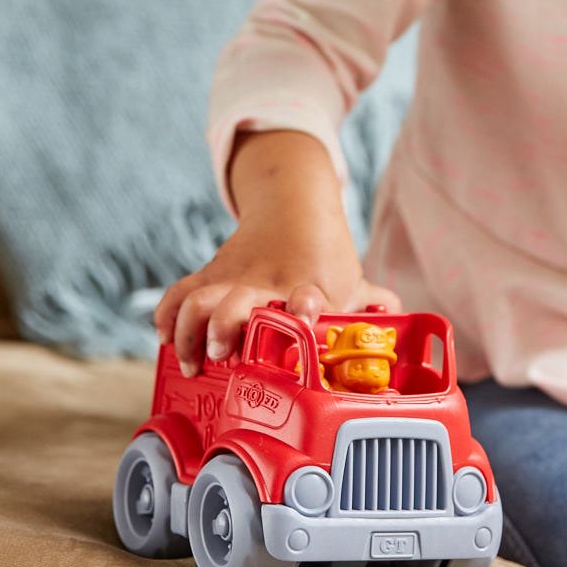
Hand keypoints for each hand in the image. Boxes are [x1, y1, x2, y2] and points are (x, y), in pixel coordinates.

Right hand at [151, 216, 397, 378]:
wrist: (293, 202)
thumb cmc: (324, 252)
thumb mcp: (352, 276)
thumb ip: (373, 306)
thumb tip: (399, 325)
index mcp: (309, 286)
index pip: (307, 301)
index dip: (304, 313)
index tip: (301, 324)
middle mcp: (268, 284)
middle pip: (238, 304)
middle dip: (226, 330)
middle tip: (223, 358)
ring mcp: (235, 278)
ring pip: (201, 298)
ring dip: (191, 331)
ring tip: (193, 364)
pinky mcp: (212, 274)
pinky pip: (181, 291)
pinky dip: (168, 314)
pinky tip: (166, 338)